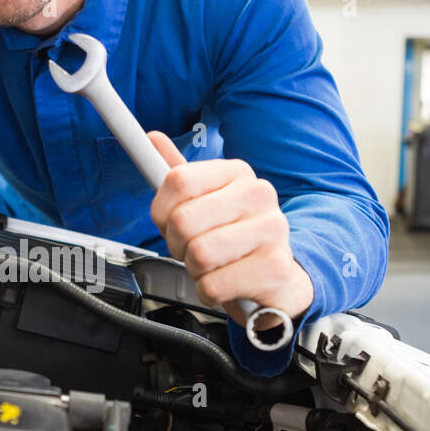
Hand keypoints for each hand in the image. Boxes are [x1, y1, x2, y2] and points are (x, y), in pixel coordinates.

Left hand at [147, 131, 313, 329]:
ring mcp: (271, 229)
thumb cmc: (232, 239)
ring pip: (199, 255)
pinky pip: (213, 285)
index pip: (178, 180)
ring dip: (195, 270)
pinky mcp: (275, 267)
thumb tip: (152, 138)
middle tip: (194, 250)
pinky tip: (227, 283)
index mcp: (237, 172)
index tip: (171, 223)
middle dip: (178, 245)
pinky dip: (210, 292)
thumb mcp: (204, 203)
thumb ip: (179, 175)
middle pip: (183, 220)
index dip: (162, 211)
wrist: (276, 278)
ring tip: (214, 266)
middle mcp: (259, 194)